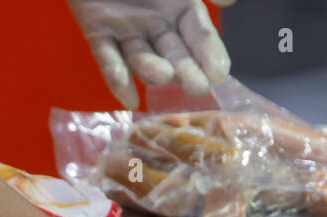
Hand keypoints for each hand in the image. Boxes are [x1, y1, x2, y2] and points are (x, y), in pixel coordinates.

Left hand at [67, 0, 234, 109]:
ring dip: (152, 70)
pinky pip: (107, 58)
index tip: (220, 73)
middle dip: (186, 70)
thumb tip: (230, 1)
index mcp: (180, 7)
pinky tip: (128, 99)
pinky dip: (116, 77)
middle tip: (196, 88)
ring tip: (165, 76)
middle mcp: (156, 24)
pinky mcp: (97, 32)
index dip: (210, 53)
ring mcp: (126, 30)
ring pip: (141, 57)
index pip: (200, 35)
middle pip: (174, 53)